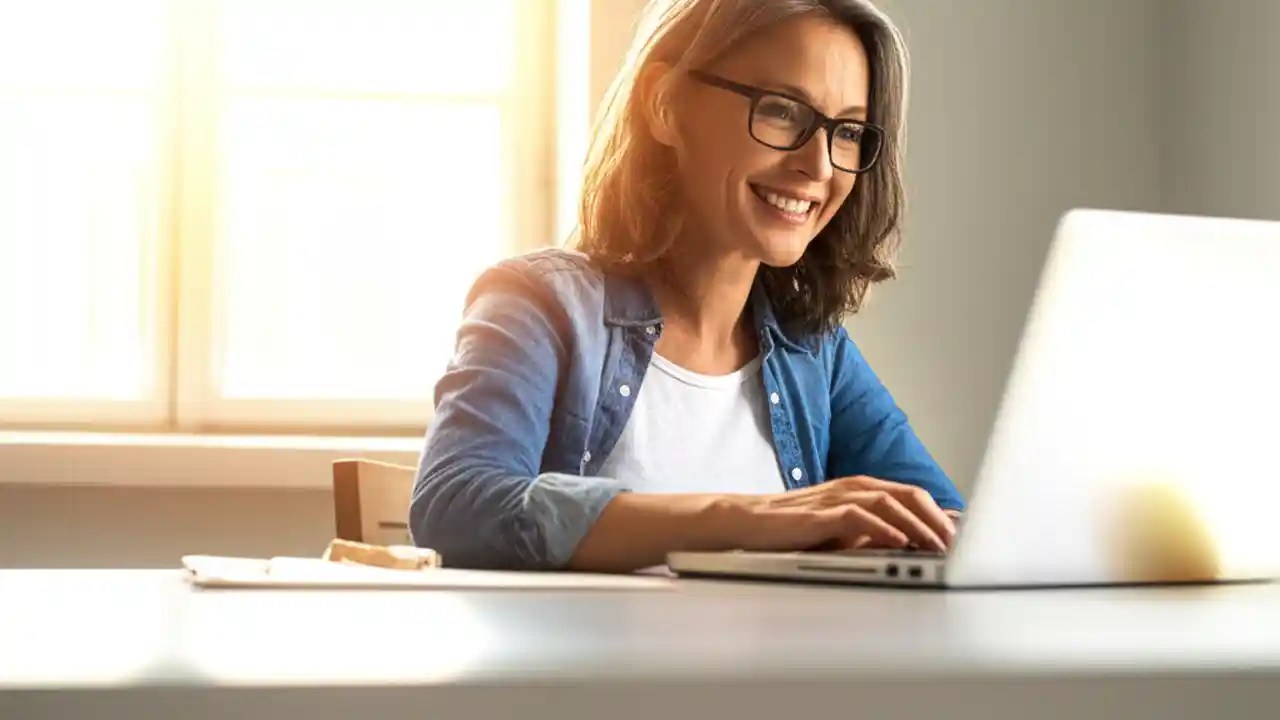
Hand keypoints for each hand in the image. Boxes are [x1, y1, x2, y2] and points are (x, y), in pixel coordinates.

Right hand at [726, 476, 957, 553]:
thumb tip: (911, 548)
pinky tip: (898, 541)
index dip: (941, 514)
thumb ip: (872, 535)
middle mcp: (854, 487)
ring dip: (918, 525)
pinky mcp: (819, 512)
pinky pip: (858, 516)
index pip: (913, 496)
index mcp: (862, 490)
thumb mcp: (840, 533)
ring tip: (937, 546)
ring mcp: (837, 497)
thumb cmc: (792, 530)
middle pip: (909, 495)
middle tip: (960, 544)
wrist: (747, 523)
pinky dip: (882, 528)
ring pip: (890, 502)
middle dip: (938, 519)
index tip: (965, 536)